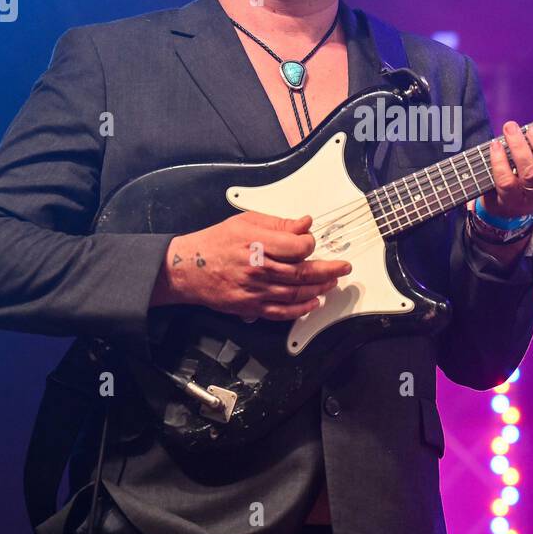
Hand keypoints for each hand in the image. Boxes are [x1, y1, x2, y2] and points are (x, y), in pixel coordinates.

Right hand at [149, 211, 351, 321]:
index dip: (311, 244)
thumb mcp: (246, 222)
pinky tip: (313, 302)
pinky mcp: (252, 306)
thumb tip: (305, 223)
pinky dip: (300, 309)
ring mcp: (256, 291)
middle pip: (303, 272)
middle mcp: (259, 269)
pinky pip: (282, 311)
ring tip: (332, 282)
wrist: (189, 268)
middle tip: (343, 267)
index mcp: (258, 244)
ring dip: (319, 288)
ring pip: (296, 293)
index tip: (312, 241)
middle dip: (329, 270)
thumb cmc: (216, 242)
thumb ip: (279, 224)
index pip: (298, 247)